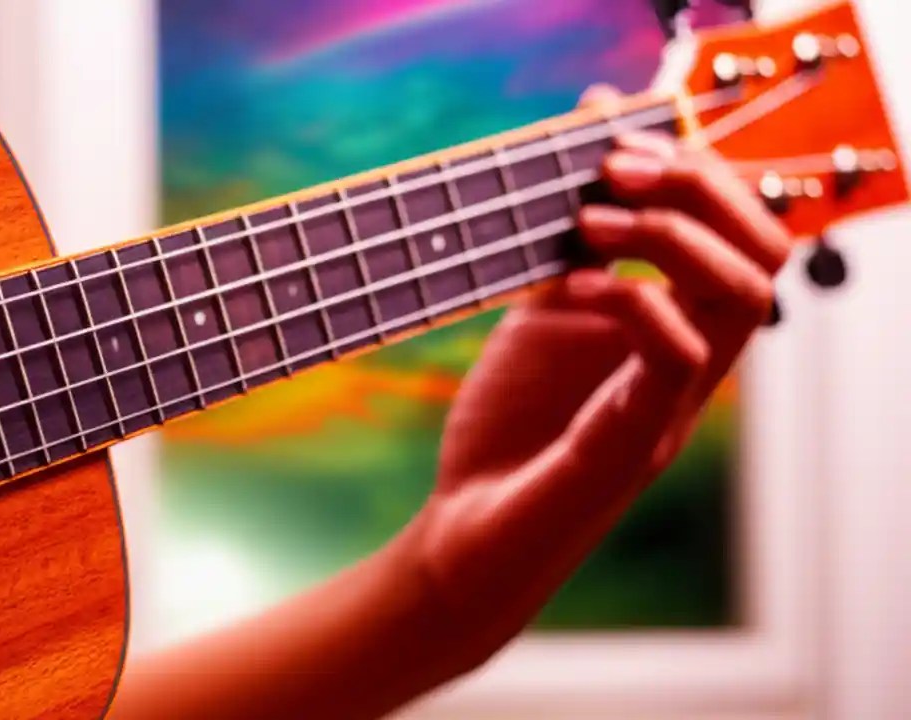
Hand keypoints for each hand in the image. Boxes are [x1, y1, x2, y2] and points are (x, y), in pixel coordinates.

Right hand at [408, 87, 789, 654]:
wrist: (475, 534)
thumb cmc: (522, 529)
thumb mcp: (568, 489)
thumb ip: (614, 429)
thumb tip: (662, 340)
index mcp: (672, 403)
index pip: (717, 318)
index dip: (649, 290)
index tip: (571, 297)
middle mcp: (664, 353)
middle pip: (746, 259)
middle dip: (691, 205)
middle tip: (615, 175)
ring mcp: (620, 324)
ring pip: (701, 234)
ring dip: (669, 183)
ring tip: (602, 155)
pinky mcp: (567, 309)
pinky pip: (609, 234)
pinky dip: (604, 180)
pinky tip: (577, 139)